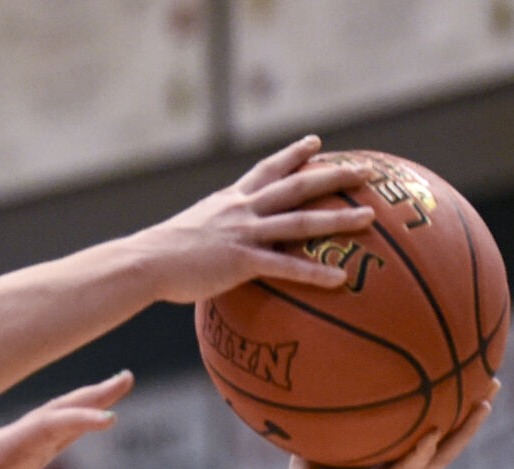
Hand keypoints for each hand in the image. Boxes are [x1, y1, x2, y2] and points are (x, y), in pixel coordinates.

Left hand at [0, 371, 133, 468]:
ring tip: (119, 386)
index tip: (110, 418)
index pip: (45, 426)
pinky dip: (76, 425)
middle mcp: (8, 443)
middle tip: (126, 378)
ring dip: (87, 403)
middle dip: (90, 395)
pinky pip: (54, 437)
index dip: (77, 420)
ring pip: (56, 420)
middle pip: (54, 411)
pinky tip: (93, 419)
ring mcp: (14, 451)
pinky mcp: (20, 464)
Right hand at [134, 135, 378, 304]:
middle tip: (367, 170)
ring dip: (338, 219)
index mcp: (229, 200)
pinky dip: (315, 272)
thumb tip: (211, 249)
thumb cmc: (157, 255)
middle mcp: (242, 209)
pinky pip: (286, 266)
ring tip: (369, 218)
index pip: (267, 169)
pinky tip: (340, 279)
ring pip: (301, 221)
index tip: (317, 143)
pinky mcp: (242, 261)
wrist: (144, 262)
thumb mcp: (186, 232)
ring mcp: (244, 233)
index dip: (294, 154)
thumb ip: (207, 234)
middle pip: (298, 185)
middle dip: (335, 175)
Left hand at [281, 380, 500, 468]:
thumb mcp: (320, 442)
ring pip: (442, 455)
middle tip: (493, 385)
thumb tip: (322, 382)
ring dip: (464, 432)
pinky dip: (421, 452)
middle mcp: (403, 468)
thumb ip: (328, 418)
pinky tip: (433, 434)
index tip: (471, 378)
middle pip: (450, 438)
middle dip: (473, 413)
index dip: (452, 407)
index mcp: (394, 458)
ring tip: (483, 406)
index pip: (432, 428)